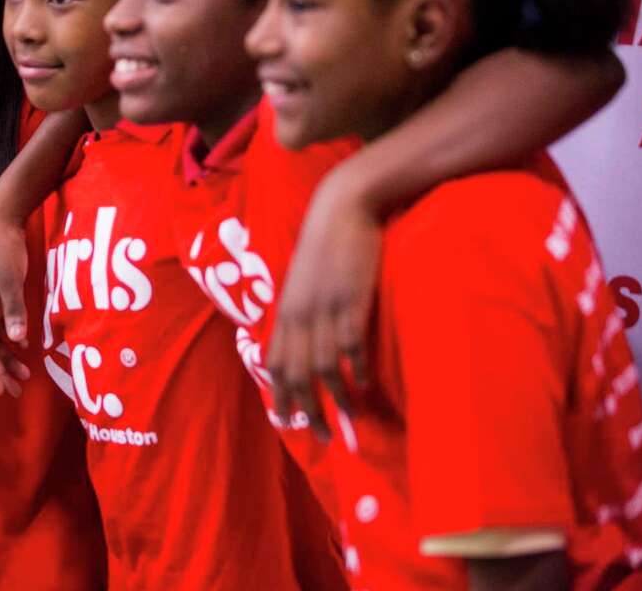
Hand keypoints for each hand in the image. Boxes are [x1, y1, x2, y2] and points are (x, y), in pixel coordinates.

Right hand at [0, 212, 30, 397]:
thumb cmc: (3, 249)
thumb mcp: (10, 278)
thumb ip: (14, 309)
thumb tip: (17, 340)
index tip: (0, 388)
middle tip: (14, 392)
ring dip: (6, 359)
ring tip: (23, 377)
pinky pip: (0, 327)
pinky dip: (10, 342)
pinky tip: (24, 350)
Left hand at [267, 165, 379, 440]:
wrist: (343, 206)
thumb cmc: (325, 240)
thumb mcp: (303, 278)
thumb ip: (300, 308)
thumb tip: (301, 338)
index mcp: (285, 309)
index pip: (275, 362)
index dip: (281, 394)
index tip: (288, 420)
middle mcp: (299, 314)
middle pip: (296, 373)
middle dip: (307, 408)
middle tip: (322, 435)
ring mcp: (324, 308)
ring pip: (323, 366)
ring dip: (337, 398)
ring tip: (352, 419)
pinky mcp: (350, 301)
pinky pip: (351, 346)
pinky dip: (357, 370)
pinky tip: (366, 385)